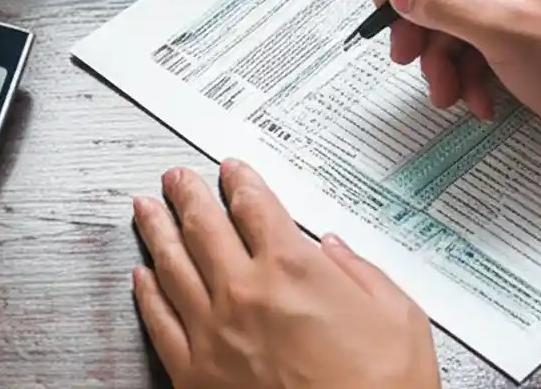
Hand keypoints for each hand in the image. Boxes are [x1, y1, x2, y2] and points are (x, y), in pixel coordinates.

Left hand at [132, 160, 439, 388]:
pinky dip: (146, 291)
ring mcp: (212, 331)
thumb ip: (363, 274)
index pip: (255, 206)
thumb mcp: (399, 319)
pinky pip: (159, 319)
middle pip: (203, 225)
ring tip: (146, 208)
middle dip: (187, 194)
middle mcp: (243, 292)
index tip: (232, 171)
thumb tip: (335, 249)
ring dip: (156, 229)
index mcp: (292, 269)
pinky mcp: (192, 372)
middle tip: (176, 178)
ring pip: (171, 264)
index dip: (240, 181)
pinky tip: (141, 276)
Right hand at [374, 0, 540, 158]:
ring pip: (459, 21)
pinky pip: (481, 45)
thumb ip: (444, 6)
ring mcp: (525, 1)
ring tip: (448, 95)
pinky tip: (479, 101)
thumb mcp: (503, 31)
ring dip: (447, 61)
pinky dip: (472, 74)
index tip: (387, 4)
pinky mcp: (528, 35)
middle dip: (426, 29)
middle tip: (406, 59)